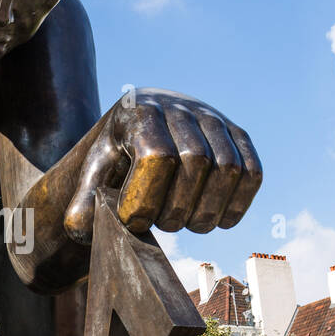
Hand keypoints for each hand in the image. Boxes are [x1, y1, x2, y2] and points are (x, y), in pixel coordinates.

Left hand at [64, 88, 261, 238]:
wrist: (141, 126)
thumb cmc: (115, 157)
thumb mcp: (92, 175)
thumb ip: (81, 204)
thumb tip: (81, 228)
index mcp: (140, 110)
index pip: (156, 155)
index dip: (145, 199)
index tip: (132, 220)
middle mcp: (181, 107)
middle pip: (196, 162)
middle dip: (177, 208)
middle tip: (160, 225)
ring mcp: (214, 118)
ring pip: (229, 169)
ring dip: (208, 210)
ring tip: (185, 223)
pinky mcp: (238, 135)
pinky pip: (252, 172)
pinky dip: (237, 204)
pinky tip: (215, 219)